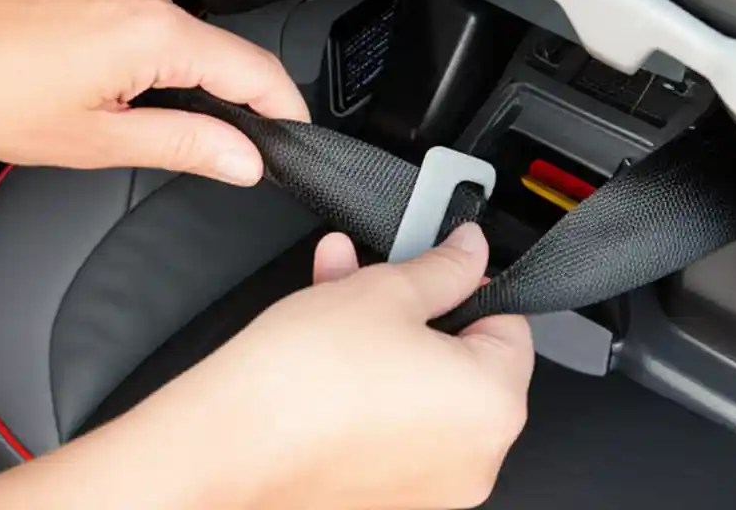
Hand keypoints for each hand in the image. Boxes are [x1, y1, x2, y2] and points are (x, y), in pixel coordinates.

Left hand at [0, 0, 307, 184]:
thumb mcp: (94, 141)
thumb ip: (185, 145)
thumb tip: (246, 159)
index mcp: (152, 30)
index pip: (255, 70)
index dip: (286, 109)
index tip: (297, 136)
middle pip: (220, 51)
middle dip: (225, 100)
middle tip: (210, 150)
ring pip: (180, 34)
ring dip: (177, 76)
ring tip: (122, 116)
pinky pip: (144, 15)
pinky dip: (144, 52)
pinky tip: (99, 82)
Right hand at [134, 224, 534, 508]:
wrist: (225, 444)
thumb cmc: (303, 380)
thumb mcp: (388, 290)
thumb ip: (445, 266)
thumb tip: (470, 250)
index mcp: (495, 406)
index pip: (510, 327)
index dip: (470, 288)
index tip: (437, 271)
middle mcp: (475, 458)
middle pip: (463, 359)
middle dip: (418, 309)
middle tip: (380, 278)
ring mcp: (430, 486)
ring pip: (422, 387)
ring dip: (386, 336)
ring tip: (338, 293)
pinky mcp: (385, 496)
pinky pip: (395, 423)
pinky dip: (371, 383)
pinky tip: (328, 342)